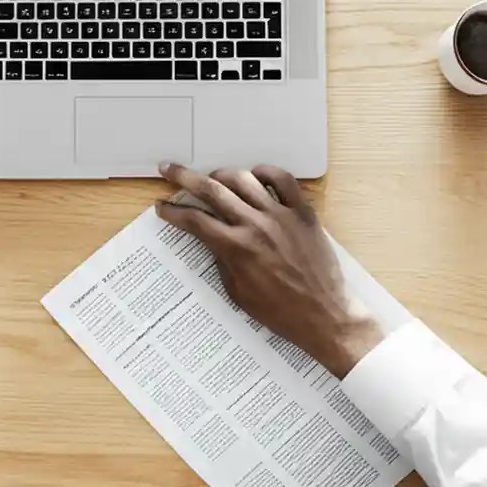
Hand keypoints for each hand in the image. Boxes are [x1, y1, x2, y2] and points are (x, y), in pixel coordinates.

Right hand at [156, 163, 384, 378]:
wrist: (324, 316)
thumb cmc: (280, 312)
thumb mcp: (237, 292)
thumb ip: (221, 260)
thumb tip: (210, 239)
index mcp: (237, 249)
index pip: (195, 220)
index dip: (173, 212)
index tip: (162, 207)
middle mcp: (255, 225)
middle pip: (211, 190)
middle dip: (184, 177)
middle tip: (169, 170)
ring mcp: (281, 215)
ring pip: (243, 178)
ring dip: (221, 174)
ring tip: (212, 178)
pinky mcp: (302, 213)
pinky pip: (282, 180)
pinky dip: (265, 172)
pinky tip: (254, 175)